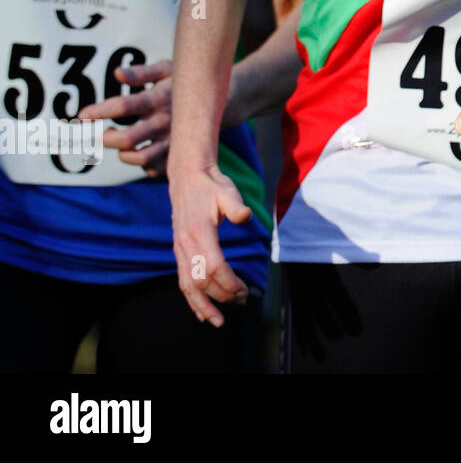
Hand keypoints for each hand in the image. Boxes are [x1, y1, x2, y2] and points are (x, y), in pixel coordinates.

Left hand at [76, 59, 173, 176]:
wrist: (225, 100)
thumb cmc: (184, 83)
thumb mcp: (166, 69)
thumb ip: (140, 73)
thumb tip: (116, 73)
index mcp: (160, 99)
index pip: (124, 106)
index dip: (99, 111)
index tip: (81, 115)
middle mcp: (166, 122)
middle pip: (127, 139)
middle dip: (105, 138)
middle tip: (98, 133)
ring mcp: (173, 141)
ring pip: (140, 158)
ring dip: (122, 153)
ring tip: (119, 140)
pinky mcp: (177, 155)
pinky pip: (153, 169)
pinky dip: (141, 163)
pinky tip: (138, 150)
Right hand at [170, 163, 251, 325]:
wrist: (188, 177)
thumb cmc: (211, 185)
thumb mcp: (227, 191)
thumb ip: (235, 205)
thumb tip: (244, 217)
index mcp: (199, 231)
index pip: (213, 266)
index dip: (228, 282)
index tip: (243, 290)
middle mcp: (186, 243)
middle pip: (201, 280)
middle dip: (221, 295)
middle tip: (241, 301)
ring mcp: (180, 249)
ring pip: (187, 285)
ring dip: (203, 305)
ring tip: (218, 320)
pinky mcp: (179, 250)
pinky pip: (181, 280)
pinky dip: (190, 298)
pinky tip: (200, 311)